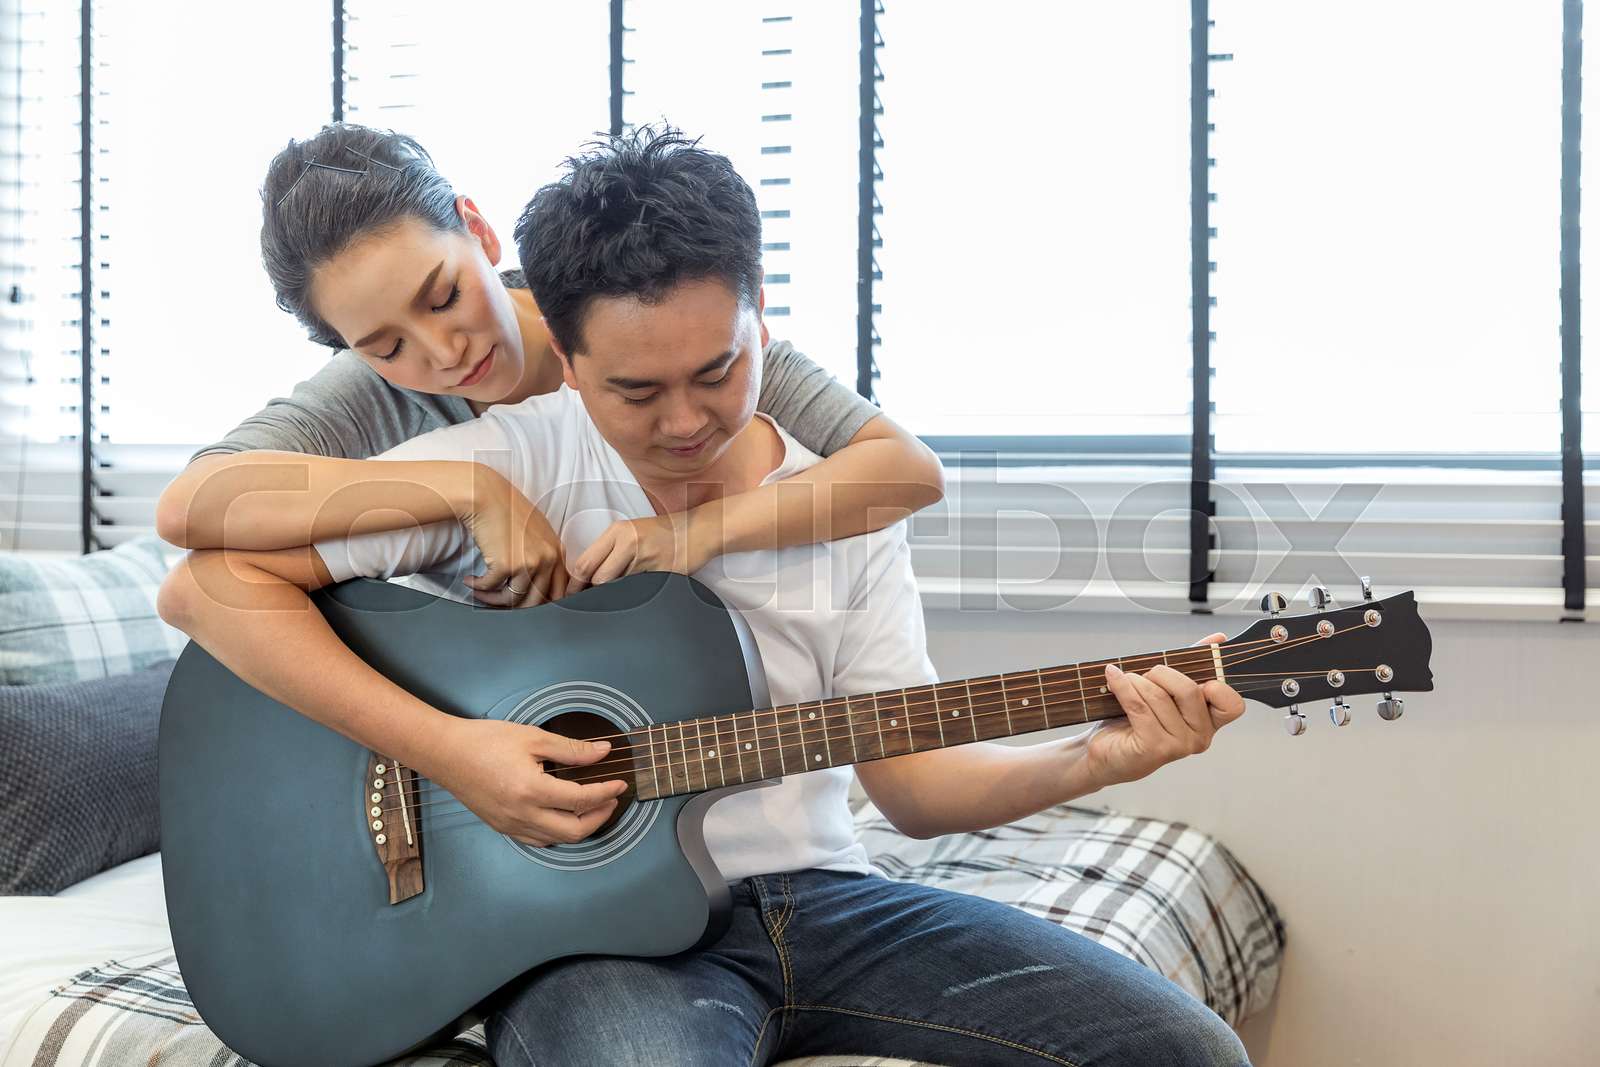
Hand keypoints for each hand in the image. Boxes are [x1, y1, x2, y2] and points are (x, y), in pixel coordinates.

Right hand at [430, 718, 630, 845]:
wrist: (445, 753)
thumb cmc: (485, 740)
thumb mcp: (533, 738)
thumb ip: (572, 749)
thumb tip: (603, 752)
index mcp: (531, 790)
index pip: (581, 800)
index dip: (606, 792)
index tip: (620, 784)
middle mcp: (522, 815)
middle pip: (573, 831)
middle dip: (599, 817)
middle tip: (611, 799)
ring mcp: (510, 825)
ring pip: (557, 840)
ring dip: (581, 827)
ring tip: (593, 807)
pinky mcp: (502, 827)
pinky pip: (537, 840)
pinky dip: (558, 833)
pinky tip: (564, 816)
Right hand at [457, 466, 572, 607]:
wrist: (485, 495)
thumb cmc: (506, 511)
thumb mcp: (536, 533)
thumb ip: (543, 557)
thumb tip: (537, 588)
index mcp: (557, 551)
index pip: (558, 592)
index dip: (541, 605)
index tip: (522, 606)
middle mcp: (548, 558)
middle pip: (536, 602)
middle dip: (515, 608)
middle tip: (498, 602)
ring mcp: (529, 562)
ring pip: (513, 599)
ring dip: (492, 599)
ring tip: (480, 592)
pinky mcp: (507, 564)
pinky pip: (491, 587)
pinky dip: (478, 587)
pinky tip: (471, 581)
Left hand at [568, 512, 715, 589]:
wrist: (697, 530)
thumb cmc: (661, 533)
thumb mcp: (630, 532)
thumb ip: (609, 551)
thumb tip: (585, 579)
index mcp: (617, 532)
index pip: (584, 564)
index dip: (574, 586)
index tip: (572, 597)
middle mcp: (630, 542)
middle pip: (599, 580)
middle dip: (594, 594)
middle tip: (594, 603)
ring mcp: (649, 558)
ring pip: (620, 589)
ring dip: (619, 596)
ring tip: (625, 594)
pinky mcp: (665, 572)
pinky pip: (642, 592)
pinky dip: (639, 596)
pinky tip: (644, 593)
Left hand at [1084, 633, 1245, 787]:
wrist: (1107, 752)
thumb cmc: (1137, 719)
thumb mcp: (1166, 688)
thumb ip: (1193, 664)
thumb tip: (1218, 638)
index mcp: (1209, 722)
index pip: (1233, 705)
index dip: (1217, 685)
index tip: (1197, 677)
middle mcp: (1200, 738)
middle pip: (1190, 690)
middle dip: (1161, 672)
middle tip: (1146, 674)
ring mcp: (1178, 746)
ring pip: (1159, 696)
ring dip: (1136, 680)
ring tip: (1125, 680)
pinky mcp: (1153, 749)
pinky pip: (1138, 706)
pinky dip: (1122, 686)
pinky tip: (1113, 677)